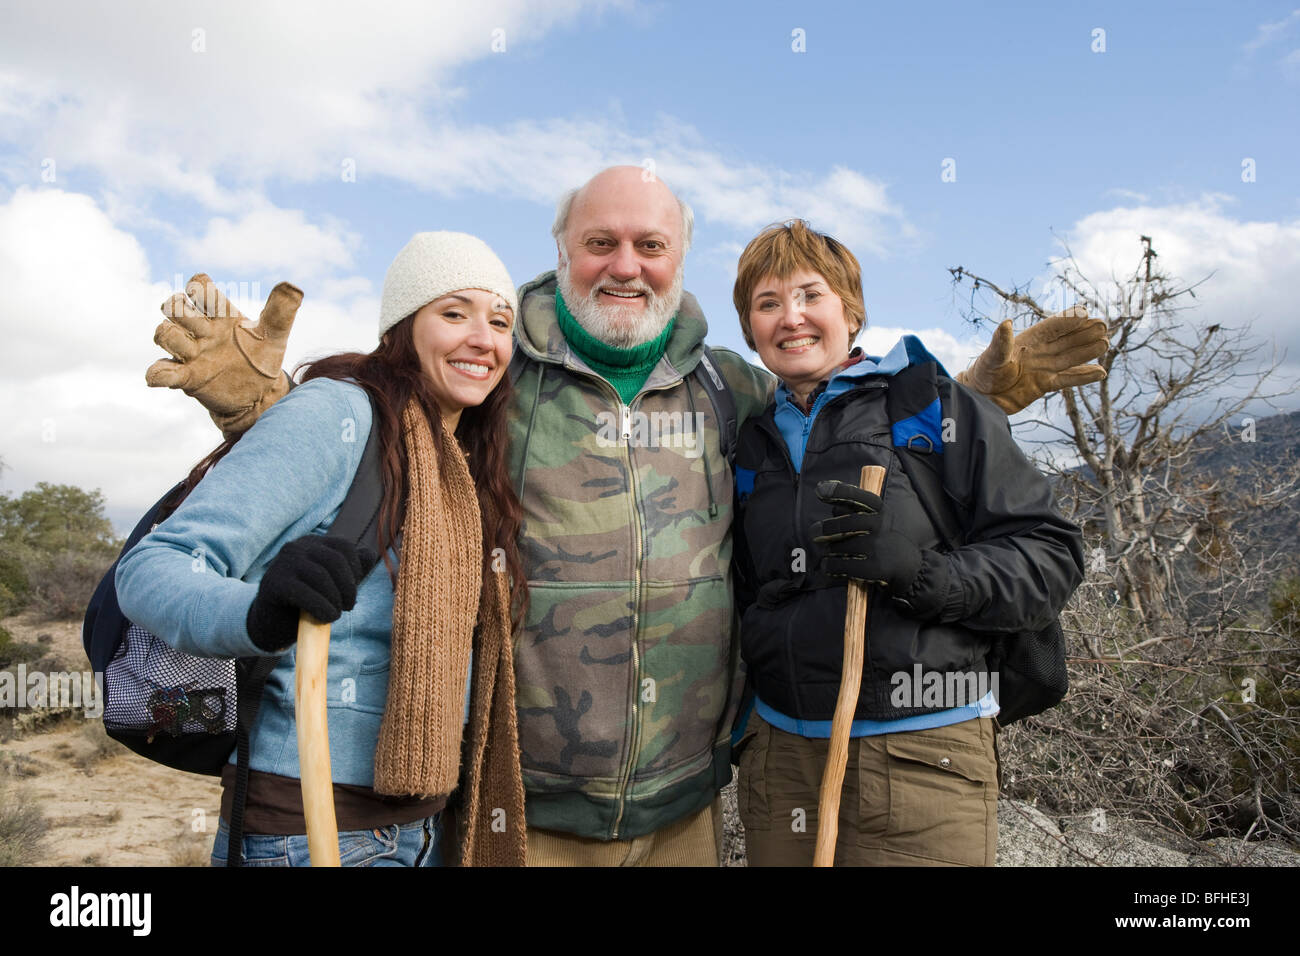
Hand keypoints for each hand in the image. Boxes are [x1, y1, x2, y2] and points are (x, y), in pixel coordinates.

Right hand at [147, 274, 301, 440]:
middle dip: (178, 308)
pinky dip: (158, 374)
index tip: (217, 305)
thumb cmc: (262, 357)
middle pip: (174, 306)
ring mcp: (191, 353)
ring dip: (170, 336)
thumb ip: (281, 312)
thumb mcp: (275, 334)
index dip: (201, 289)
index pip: (199, 287)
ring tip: (190, 351)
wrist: (260, 394)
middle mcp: (201, 330)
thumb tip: (294, 287)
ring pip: (164, 333)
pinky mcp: (187, 377)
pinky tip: (164, 377)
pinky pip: (161, 371)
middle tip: (202, 328)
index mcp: (219, 314)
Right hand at [246, 535, 375, 652]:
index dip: (357, 569)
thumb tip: (369, 554)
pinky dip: (321, 607)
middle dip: (348, 587)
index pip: (344, 546)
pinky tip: (326, 618)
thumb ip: (352, 571)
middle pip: (335, 560)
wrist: (271, 625)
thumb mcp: (333, 585)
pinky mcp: (273, 582)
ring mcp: (283, 563)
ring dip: (335, 600)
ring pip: (321, 576)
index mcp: (313, 543)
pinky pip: (304, 593)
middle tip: (348, 606)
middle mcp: (296, 547)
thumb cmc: (306, 603)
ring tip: (335, 614)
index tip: (352, 592)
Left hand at [813, 480, 950, 619]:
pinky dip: (829, 566)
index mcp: (880, 510)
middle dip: (826, 528)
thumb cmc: (883, 538)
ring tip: (827, 552)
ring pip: (840, 546)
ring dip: (828, 550)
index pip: (859, 497)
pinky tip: (827, 566)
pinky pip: (841, 565)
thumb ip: (854, 509)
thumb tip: (829, 500)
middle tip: (814, 533)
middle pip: (846, 524)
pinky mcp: (873, 567)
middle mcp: (880, 526)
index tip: (820, 490)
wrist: (908, 566)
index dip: (839, 492)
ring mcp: (877, 547)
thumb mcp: (876, 518)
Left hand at [956, 305, 1108, 414]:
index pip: (1051, 327)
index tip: (1084, 311)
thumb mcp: (991, 357)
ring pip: (1070, 358)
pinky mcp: (1044, 385)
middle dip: (1084, 332)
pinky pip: (1068, 379)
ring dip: (1087, 351)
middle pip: (1066, 340)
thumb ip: (1001, 342)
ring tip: (1105, 343)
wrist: (981, 398)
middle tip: (1103, 324)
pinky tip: (1100, 372)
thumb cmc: (983, 373)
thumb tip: (1005, 324)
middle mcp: (1039, 352)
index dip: (1067, 319)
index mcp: (1027, 340)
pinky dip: (1083, 376)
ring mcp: (1043, 368)